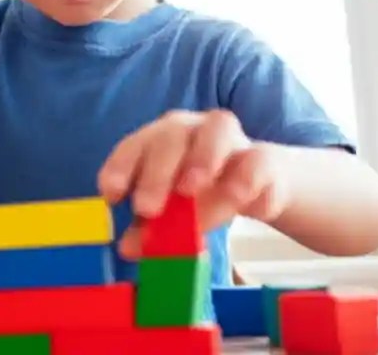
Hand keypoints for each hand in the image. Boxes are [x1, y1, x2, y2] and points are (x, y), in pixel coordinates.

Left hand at [97, 109, 290, 259]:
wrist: (259, 181)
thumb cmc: (202, 191)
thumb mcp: (171, 211)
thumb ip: (148, 228)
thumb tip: (129, 248)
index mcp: (162, 138)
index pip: (136, 144)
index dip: (120, 166)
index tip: (112, 195)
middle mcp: (194, 129)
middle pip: (172, 134)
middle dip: (157, 171)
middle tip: (147, 208)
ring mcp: (231, 139)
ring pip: (218, 130)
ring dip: (202, 158)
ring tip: (191, 191)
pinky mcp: (265, 158)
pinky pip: (259, 161)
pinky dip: (248, 182)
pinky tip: (243, 208)